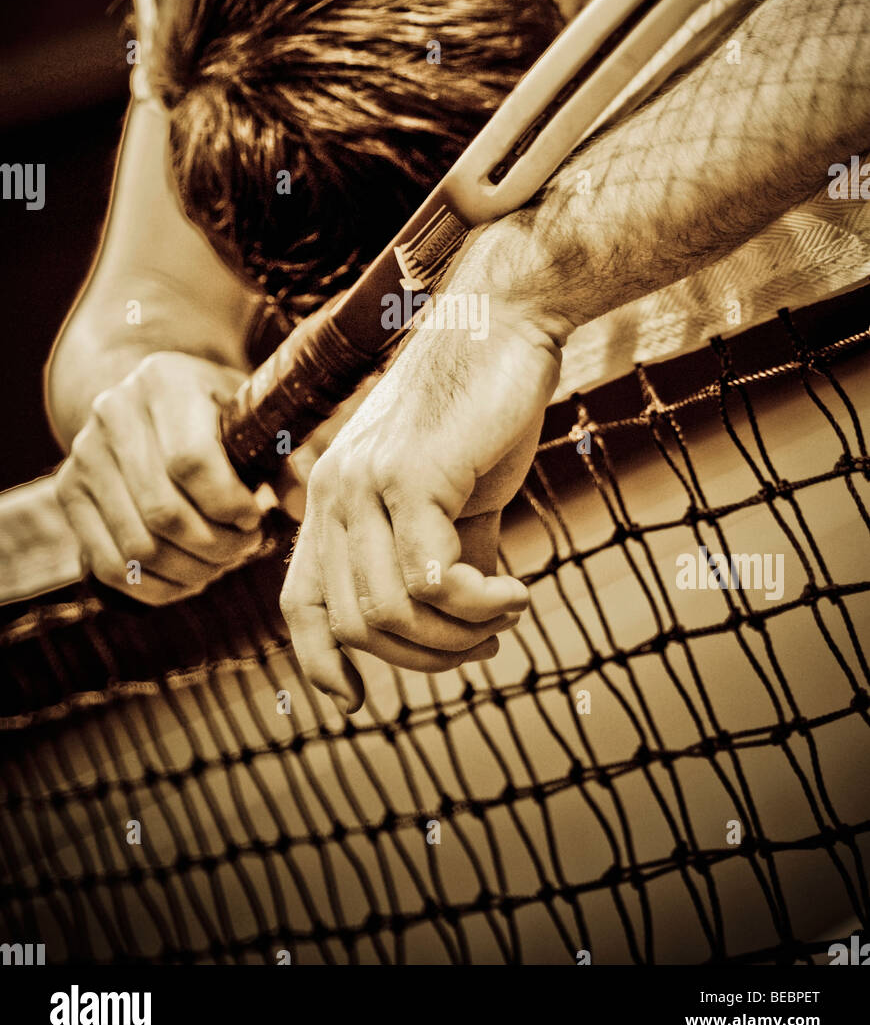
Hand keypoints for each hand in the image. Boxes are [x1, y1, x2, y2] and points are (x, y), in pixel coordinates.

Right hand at [55, 351, 264, 602]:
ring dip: (189, 571)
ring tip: (220, 564)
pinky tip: (188, 578)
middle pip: (164, 512)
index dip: (229, 505)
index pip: (191, 462)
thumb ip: (281, 458)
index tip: (255, 519)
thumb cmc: (213, 409)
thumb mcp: (249, 415)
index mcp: (164, 382)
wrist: (148, 395)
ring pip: (137, 546)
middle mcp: (113, 413)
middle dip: (215, 546)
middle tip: (244, 549)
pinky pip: (109, 565)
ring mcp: (84, 454)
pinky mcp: (68, 492)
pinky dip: (155, 586)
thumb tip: (300, 509)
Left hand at [279, 293, 563, 711]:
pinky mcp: (412, 475)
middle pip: (355, 624)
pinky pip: (430, 580)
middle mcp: (333, 494)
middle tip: (487, 642)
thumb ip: (445, 556)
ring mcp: (366, 484)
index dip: (319, 661)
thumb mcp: (455, 497)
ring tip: (507, 614)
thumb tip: (461, 629)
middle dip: (426, 657)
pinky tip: (517, 595)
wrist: (503, 322)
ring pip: (390, 612)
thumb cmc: (480, 407)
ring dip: (458, 637)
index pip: (299, 600)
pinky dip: (477, 608)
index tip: (354, 701)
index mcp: (332, 499)